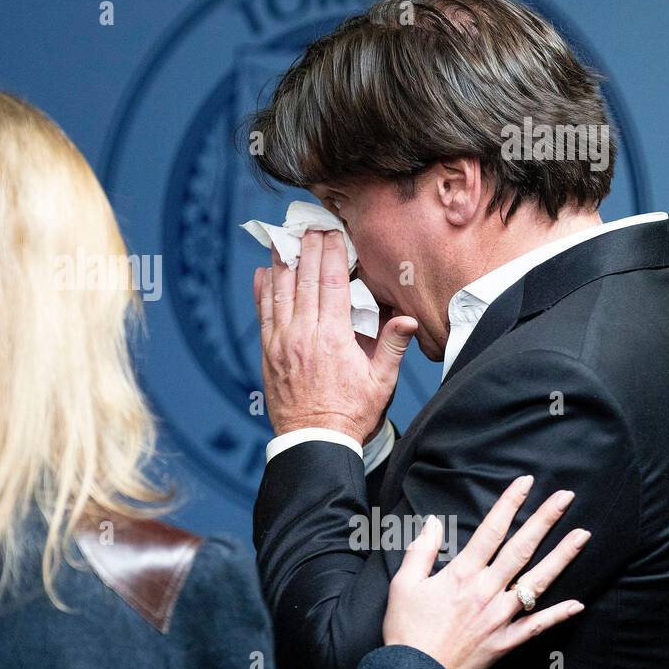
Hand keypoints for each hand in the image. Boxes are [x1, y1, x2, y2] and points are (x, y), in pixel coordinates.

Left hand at [255, 229, 417, 442]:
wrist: (314, 441)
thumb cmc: (351, 413)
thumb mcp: (381, 382)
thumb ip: (392, 346)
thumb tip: (406, 319)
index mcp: (334, 338)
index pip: (331, 284)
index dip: (331, 255)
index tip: (331, 234)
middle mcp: (304, 335)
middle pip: (303, 281)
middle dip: (307, 250)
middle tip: (308, 227)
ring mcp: (282, 343)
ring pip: (279, 293)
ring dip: (281, 263)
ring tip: (283, 239)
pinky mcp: (269, 353)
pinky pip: (263, 314)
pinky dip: (262, 291)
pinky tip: (263, 272)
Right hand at [382, 475, 589, 668]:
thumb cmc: (407, 628)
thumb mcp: (404, 584)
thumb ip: (421, 551)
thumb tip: (433, 522)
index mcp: (462, 574)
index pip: (491, 531)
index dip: (509, 504)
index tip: (526, 483)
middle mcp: (487, 591)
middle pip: (521, 549)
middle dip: (545, 520)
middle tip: (565, 498)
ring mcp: (501, 617)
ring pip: (538, 582)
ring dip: (562, 557)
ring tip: (582, 536)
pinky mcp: (507, 641)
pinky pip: (538, 626)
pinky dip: (558, 615)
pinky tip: (578, 603)